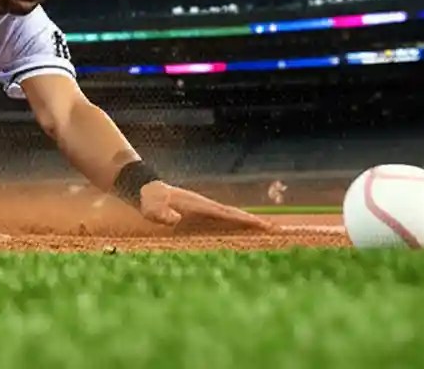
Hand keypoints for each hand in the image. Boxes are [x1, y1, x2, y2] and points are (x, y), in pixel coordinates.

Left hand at [138, 181, 274, 231]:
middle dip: (255, 223)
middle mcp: (206, 207)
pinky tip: (245, 234)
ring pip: (231, 218)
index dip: (243, 220)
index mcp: (198, 205)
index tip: (262, 225)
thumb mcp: (151, 207)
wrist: (146, 190)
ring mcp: (204, 211)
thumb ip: (160, 212)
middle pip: (235, 215)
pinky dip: (236, 226)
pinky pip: (222, 222)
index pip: (226, 213)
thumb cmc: (149, 200)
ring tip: (269, 232)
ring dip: (248, 225)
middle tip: (277, 230)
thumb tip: (173, 219)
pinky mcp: (200, 216)